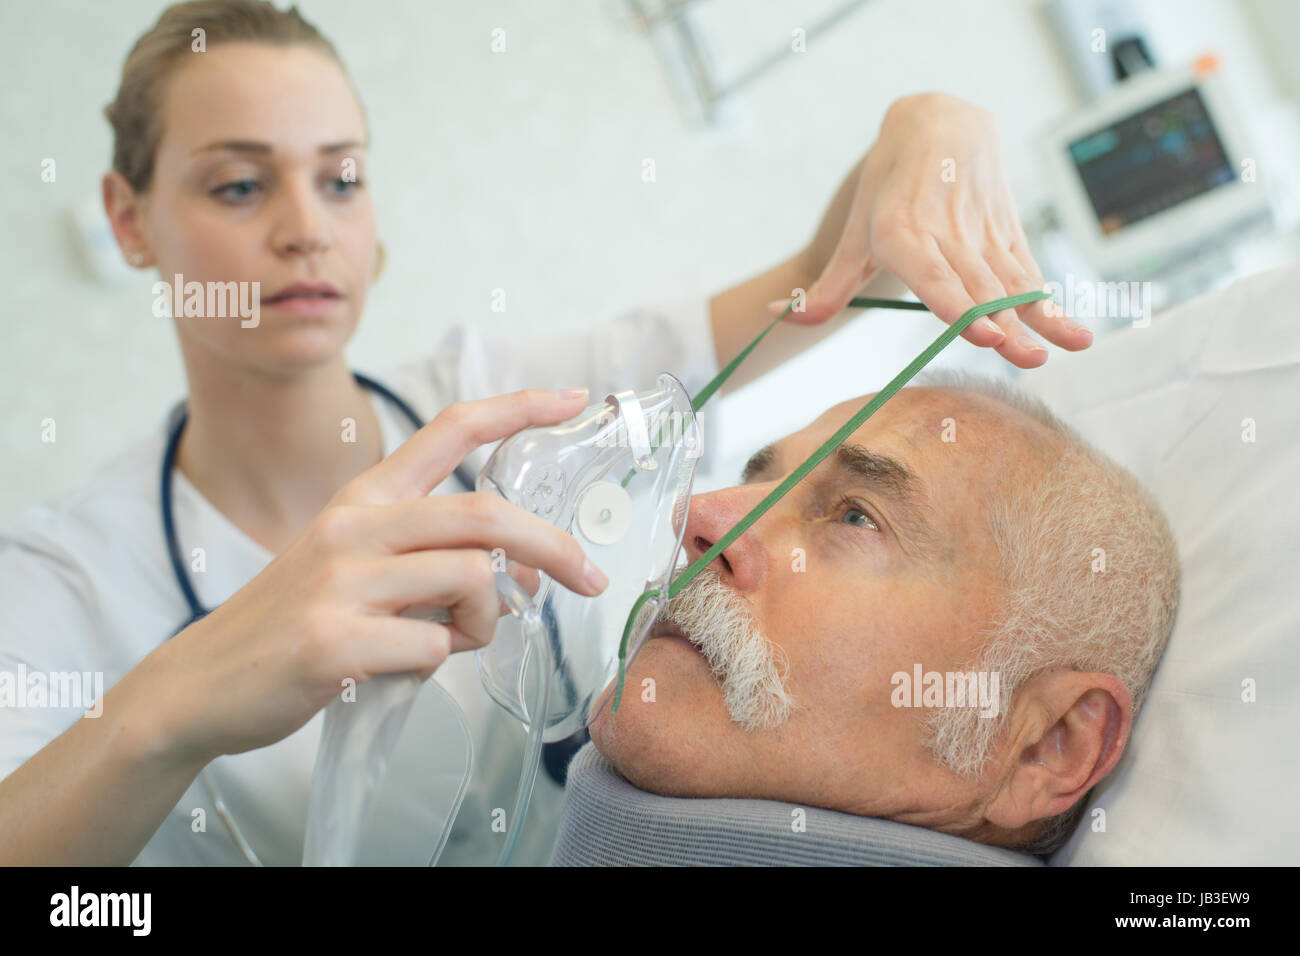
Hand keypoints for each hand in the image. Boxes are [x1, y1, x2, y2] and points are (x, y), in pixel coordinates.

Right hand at [128, 388, 606, 764]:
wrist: (202, 684)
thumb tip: (524, 572)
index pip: (449, 429)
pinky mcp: (332, 641)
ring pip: (471, 581)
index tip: (572, 397)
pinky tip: (400, 668)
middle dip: (555, 546)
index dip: (517, 407)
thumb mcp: (362, 571)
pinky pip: (432, 649)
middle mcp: (352, 524)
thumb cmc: (299, 622)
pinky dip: (438, 664)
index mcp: (363, 497)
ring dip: (486, 623)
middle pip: (485, 515)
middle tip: (591, 579)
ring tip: (452, 641)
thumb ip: (436, 559)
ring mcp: (339, 581)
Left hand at [775, 93, 1092, 368]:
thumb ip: (827, 286)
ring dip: (1039, 318)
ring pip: (1012, 281)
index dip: (958, 305)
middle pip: (978, 287)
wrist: (937, 120)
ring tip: (1065, 348)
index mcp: (900, 233)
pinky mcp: (1007, 231)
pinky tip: (1073, 329)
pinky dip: (1052, 301)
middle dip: (1004, 326)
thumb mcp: (855, 232)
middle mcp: (944, 233)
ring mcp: (981, 231)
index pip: (931, 274)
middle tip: (1026, 360)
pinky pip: (1030, 271)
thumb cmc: (887, 186)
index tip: (984, 334)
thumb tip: (780, 318)